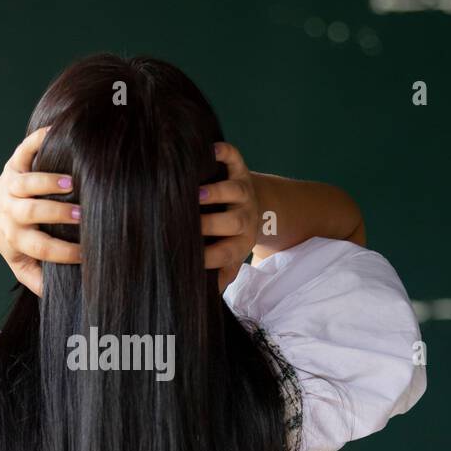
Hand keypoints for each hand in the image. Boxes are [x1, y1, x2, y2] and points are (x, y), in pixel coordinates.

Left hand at [0, 127, 81, 294]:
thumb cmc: (12, 238)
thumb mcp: (19, 262)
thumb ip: (36, 279)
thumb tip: (58, 299)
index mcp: (16, 236)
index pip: (40, 247)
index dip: (62, 252)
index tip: (84, 254)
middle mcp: (12, 210)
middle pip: (30, 213)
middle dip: (55, 213)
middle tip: (81, 215)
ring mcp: (11, 185)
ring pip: (26, 182)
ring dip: (47, 182)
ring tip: (71, 183)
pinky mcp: (13, 163)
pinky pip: (24, 150)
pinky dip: (38, 140)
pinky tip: (56, 134)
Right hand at [199, 143, 260, 290]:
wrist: (260, 208)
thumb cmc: (231, 239)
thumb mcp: (229, 260)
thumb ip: (219, 276)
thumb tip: (202, 301)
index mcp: (240, 242)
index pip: (225, 252)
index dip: (210, 257)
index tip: (191, 260)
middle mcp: (244, 217)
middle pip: (234, 221)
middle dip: (213, 223)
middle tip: (192, 223)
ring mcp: (243, 192)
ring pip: (235, 190)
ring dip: (218, 191)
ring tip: (197, 192)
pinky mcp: (239, 169)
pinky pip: (235, 159)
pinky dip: (225, 153)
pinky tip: (211, 150)